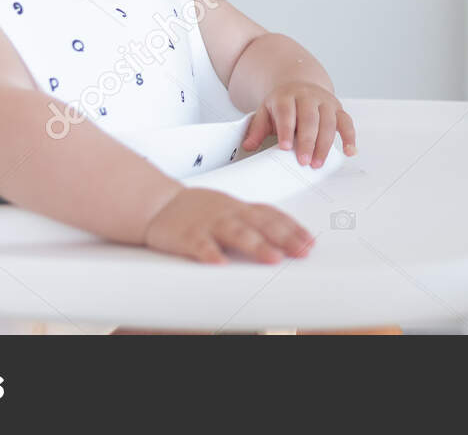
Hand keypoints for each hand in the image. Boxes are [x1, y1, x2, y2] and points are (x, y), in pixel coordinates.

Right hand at [143, 187, 312, 263]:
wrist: (158, 204)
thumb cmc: (199, 209)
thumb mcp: (231, 209)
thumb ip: (256, 220)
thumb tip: (289, 233)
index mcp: (240, 208)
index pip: (272, 216)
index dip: (292, 228)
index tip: (309, 242)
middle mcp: (228, 213)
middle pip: (260, 224)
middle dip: (284, 237)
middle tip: (302, 251)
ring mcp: (208, 223)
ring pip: (235, 232)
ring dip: (257, 245)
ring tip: (273, 258)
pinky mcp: (187, 235)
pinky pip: (200, 245)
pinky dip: (211, 253)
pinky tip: (221, 263)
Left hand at [241, 81, 356, 167]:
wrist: (299, 86)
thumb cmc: (282, 104)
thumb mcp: (265, 112)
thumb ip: (257, 129)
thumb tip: (248, 146)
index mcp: (287, 96)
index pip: (287, 113)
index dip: (286, 130)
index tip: (285, 148)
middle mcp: (308, 96)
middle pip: (310, 119)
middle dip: (307, 141)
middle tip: (304, 161)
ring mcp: (325, 102)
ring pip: (328, 122)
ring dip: (325, 144)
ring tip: (318, 163)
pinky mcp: (338, 109)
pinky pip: (347, 122)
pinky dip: (350, 137)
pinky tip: (349, 152)